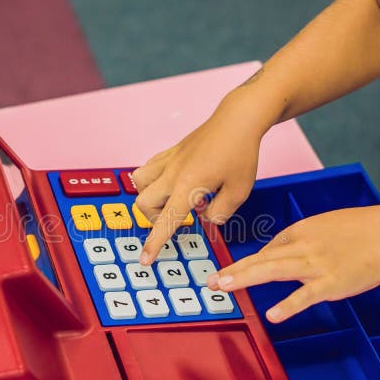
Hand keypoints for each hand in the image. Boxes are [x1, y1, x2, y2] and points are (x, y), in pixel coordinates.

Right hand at [132, 96, 268, 264]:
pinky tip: (173, 182)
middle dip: (154, 218)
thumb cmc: (241, 153)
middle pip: (143, 202)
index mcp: (188, 186)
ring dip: (149, 197)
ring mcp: (169, 160)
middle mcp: (172, 173)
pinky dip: (153, 180)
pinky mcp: (171, 151)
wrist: (238, 120)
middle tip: (177, 218)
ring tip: (171, 199)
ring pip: (138, 182)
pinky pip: (148, 168)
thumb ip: (220, 213)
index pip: (166, 221)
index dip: (154, 243)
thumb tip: (206, 217)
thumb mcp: (240, 192)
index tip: (145, 259)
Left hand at [207, 205, 379, 321]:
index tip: (231, 274)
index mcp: (301, 232)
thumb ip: (301, 238)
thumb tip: (278, 252)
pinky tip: (272, 314)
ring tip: (223, 287)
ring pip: (274, 271)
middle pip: (261, 259)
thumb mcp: (324, 225)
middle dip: (233, 270)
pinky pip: (306, 295)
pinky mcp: (332, 283)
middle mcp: (303, 247)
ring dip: (245, 279)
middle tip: (211, 281)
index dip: (248, 264)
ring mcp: (316, 266)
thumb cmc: (362, 229)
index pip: (268, 249)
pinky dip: (289, 305)